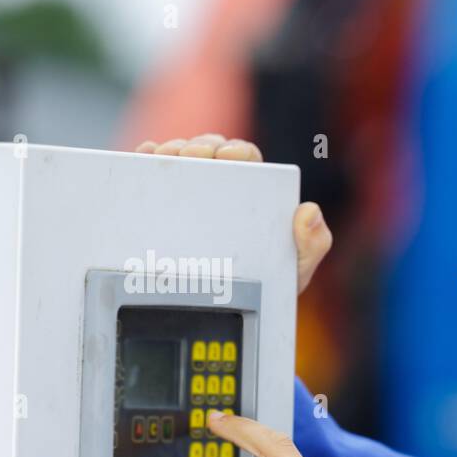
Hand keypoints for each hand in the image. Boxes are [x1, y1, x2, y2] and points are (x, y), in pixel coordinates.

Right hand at [134, 133, 331, 294]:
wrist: (237, 310)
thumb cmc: (270, 284)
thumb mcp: (296, 269)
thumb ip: (313, 244)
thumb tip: (309, 211)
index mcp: (254, 192)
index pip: (246, 159)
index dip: (236, 150)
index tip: (226, 155)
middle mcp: (223, 186)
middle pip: (208, 151)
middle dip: (197, 146)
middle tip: (188, 156)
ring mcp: (192, 194)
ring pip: (179, 158)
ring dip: (170, 151)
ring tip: (163, 157)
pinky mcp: (165, 204)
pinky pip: (153, 174)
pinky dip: (146, 160)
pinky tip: (143, 158)